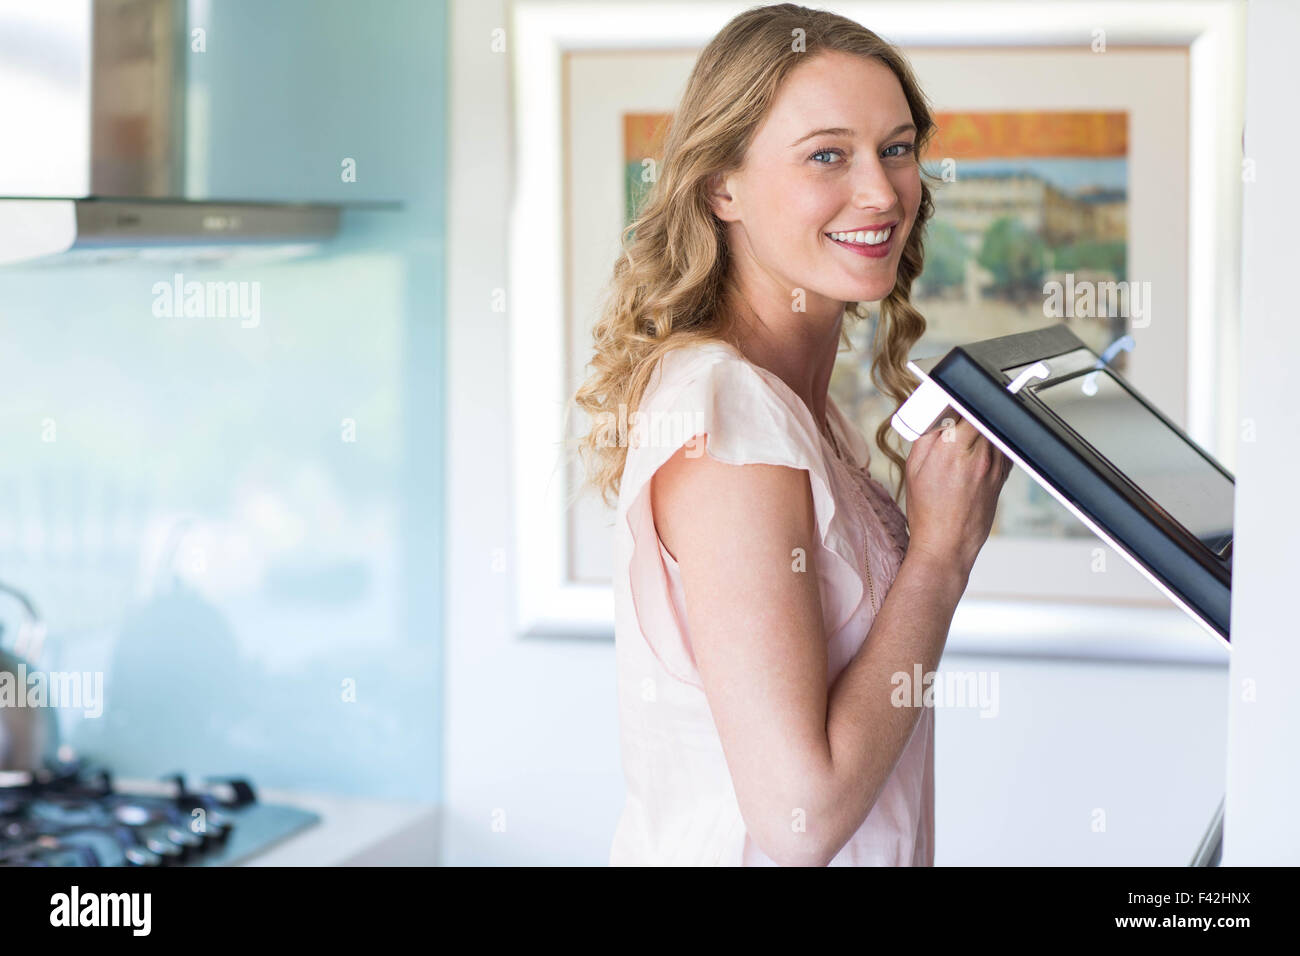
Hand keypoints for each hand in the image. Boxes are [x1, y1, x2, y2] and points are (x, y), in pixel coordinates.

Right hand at [902, 416, 1011, 580]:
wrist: (947, 545)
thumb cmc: (927, 511)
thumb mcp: (914, 468)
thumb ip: (927, 435)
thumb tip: (936, 412)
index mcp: (954, 449)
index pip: (966, 407)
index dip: (958, 401)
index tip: (951, 401)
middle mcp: (979, 455)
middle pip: (981, 416)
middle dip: (968, 413)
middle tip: (955, 420)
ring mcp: (995, 466)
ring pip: (993, 430)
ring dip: (980, 428)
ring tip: (962, 441)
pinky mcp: (1003, 477)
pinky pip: (1000, 448)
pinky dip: (990, 444)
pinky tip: (975, 454)